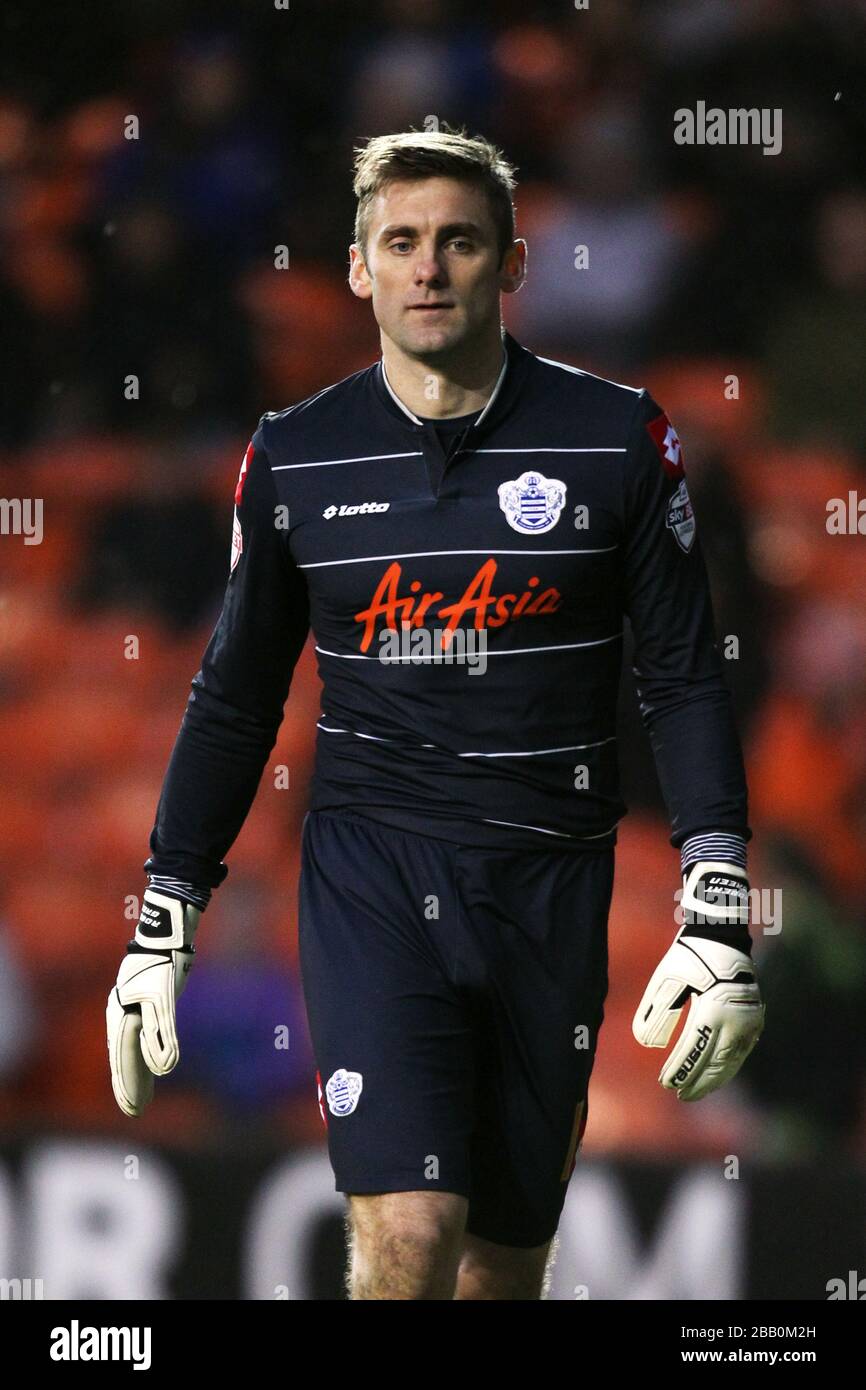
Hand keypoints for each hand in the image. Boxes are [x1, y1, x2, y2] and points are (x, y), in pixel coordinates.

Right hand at [107, 890, 198, 1116]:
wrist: (166, 932)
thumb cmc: (162, 965)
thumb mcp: (163, 1000)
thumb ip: (162, 1034)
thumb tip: (164, 1068)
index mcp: (122, 1017)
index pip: (123, 1060)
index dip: (128, 1086)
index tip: (132, 1109)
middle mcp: (122, 1014)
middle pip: (124, 1057)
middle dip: (129, 1084)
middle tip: (135, 1110)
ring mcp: (132, 1008)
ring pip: (131, 1048)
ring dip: (136, 1071)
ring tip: (141, 1094)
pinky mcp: (145, 1002)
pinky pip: (141, 1034)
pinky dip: (144, 1052)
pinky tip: (150, 1062)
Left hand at [632, 863, 764, 1100]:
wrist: (723, 936)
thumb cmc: (689, 956)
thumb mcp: (666, 978)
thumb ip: (656, 1010)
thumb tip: (647, 1043)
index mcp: (714, 1009)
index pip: (694, 1050)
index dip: (680, 1070)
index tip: (665, 1083)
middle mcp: (737, 1020)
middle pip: (715, 1062)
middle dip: (697, 1082)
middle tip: (680, 1095)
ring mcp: (750, 1022)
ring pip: (731, 1061)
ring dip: (713, 1080)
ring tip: (695, 1092)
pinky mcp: (756, 1021)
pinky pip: (741, 1052)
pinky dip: (727, 1067)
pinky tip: (714, 1076)